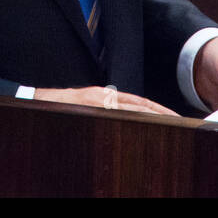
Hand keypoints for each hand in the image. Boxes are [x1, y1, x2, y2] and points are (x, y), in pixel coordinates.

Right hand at [32, 86, 178, 115]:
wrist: (38, 100)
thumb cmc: (62, 105)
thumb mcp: (87, 102)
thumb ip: (104, 105)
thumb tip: (123, 112)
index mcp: (106, 94)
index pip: (139, 101)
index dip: (158, 108)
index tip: (174, 116)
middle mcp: (105, 96)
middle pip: (140, 105)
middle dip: (161, 113)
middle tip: (180, 120)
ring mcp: (98, 103)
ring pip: (132, 110)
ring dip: (151, 116)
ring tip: (170, 123)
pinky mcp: (91, 108)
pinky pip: (116, 114)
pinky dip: (132, 118)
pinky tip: (144, 123)